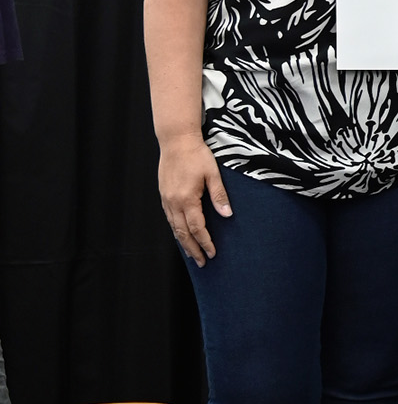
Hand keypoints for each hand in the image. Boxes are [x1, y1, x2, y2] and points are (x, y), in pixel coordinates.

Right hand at [158, 135, 232, 266]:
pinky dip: (176, 230)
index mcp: (187, 199)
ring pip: (174, 227)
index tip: (212, 253)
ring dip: (183, 242)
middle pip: (183, 233)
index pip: (197, 228)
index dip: (205, 242)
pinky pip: (169, 218)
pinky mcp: (164, 195)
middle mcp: (173, 202)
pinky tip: (181, 234)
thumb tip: (227, 215)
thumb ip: (219, 195)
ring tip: (192, 254)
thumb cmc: (197, 155)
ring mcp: (166, 199)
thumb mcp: (213, 174)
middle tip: (202, 262)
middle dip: (193, 249)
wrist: (176, 141)